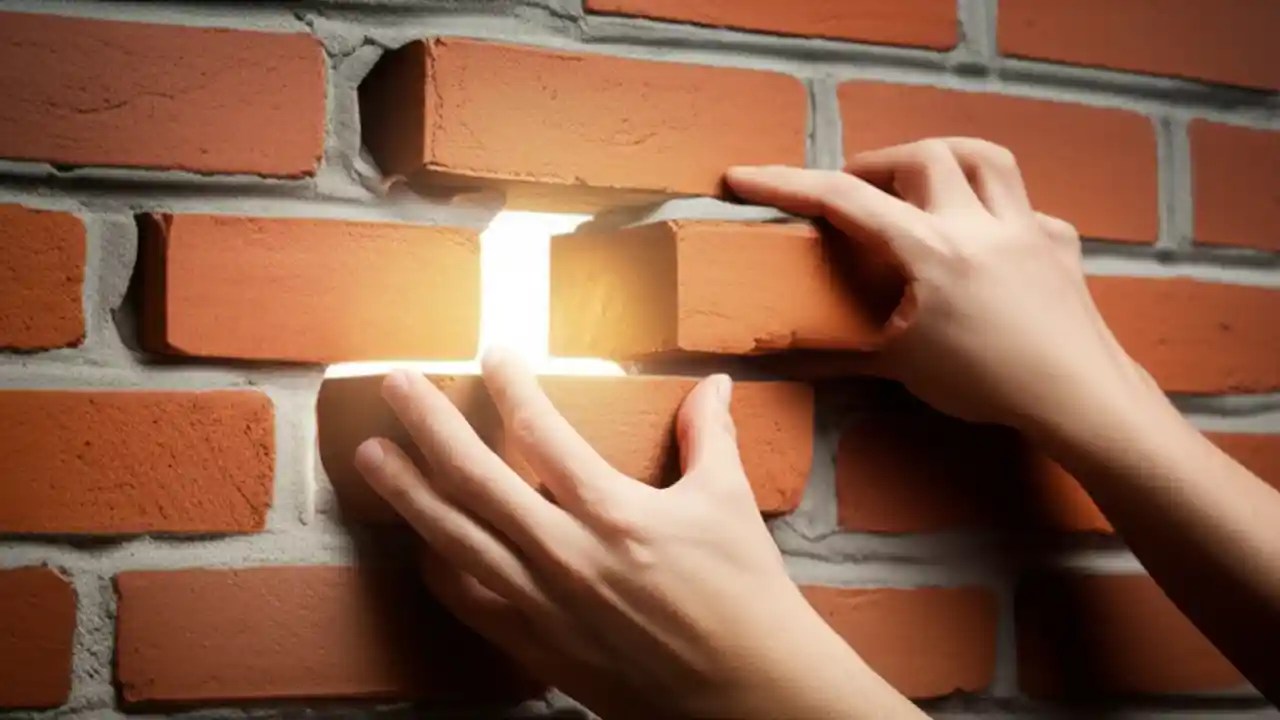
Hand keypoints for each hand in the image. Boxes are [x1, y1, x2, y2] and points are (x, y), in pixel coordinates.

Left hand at [353, 352, 917, 718]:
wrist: (746, 696)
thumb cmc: (744, 597)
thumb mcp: (730, 504)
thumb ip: (710, 436)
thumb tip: (713, 383)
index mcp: (616, 514)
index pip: (543, 432)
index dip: (512, 385)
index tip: (493, 355)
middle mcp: (565, 556)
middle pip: (473, 478)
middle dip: (426, 424)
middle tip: (395, 384)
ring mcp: (542, 606)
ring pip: (453, 539)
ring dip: (406, 492)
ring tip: (371, 455)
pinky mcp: (535, 646)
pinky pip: (466, 601)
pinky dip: (436, 567)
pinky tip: (421, 542)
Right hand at [727, 139, 1159, 431]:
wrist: (1080, 398)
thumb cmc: (987, 385)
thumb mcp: (902, 369)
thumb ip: (841, 352)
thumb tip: (783, 357)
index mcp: (931, 250)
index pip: (846, 201)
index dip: (788, 184)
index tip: (743, 177)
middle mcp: (978, 223)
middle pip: (921, 155)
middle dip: (878, 163)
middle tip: (856, 192)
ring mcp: (1025, 226)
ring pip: (983, 157)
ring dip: (943, 159)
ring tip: (920, 183)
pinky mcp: (1059, 242)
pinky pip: (1022, 207)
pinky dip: (994, 211)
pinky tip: (986, 243)